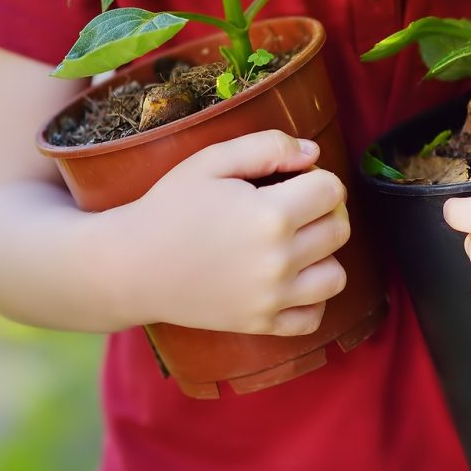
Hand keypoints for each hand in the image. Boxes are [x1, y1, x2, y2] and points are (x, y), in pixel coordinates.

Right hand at [99, 130, 350, 335]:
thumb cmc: (169, 206)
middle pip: (339, 229)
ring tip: (294, 243)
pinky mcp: (262, 324)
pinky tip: (290, 280)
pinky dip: (311, 300)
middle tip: (292, 205)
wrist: (131, 265)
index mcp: (271, 216)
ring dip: (323, 255)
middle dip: (323, 210)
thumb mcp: (211, 161)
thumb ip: (267, 147)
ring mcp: (272, 298)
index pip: (331, 189)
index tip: (291, 178)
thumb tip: (314, 151)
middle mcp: (279, 261)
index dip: (316, 176)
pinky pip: (313, 317)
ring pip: (336, 275)